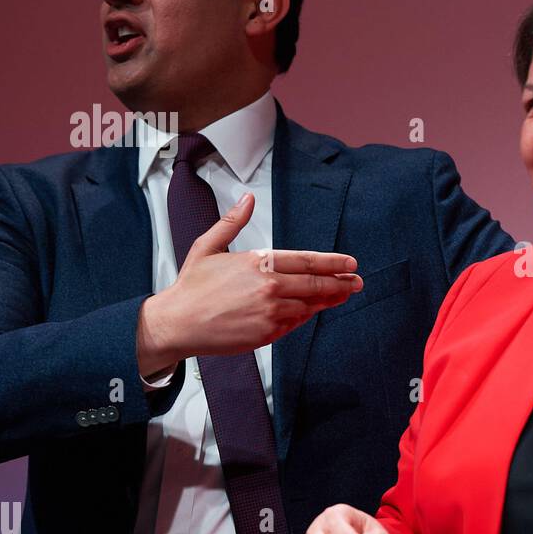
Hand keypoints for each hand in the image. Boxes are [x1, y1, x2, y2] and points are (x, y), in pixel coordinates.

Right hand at [136, 192, 362, 375]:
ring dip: (327, 301)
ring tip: (342, 296)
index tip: (350, 264)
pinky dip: (305, 317)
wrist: (176, 323)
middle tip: (357, 282)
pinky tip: (311, 311)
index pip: (307, 261)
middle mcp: (269, 286)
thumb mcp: (208, 246)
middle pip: (316, 284)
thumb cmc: (191, 287)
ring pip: (309, 306)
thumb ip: (232, 223)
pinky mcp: (267, 333)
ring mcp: (270, 312)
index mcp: (258, 262)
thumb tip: (247, 200)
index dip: (333, 263)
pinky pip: (294, 324)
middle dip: (340, 283)